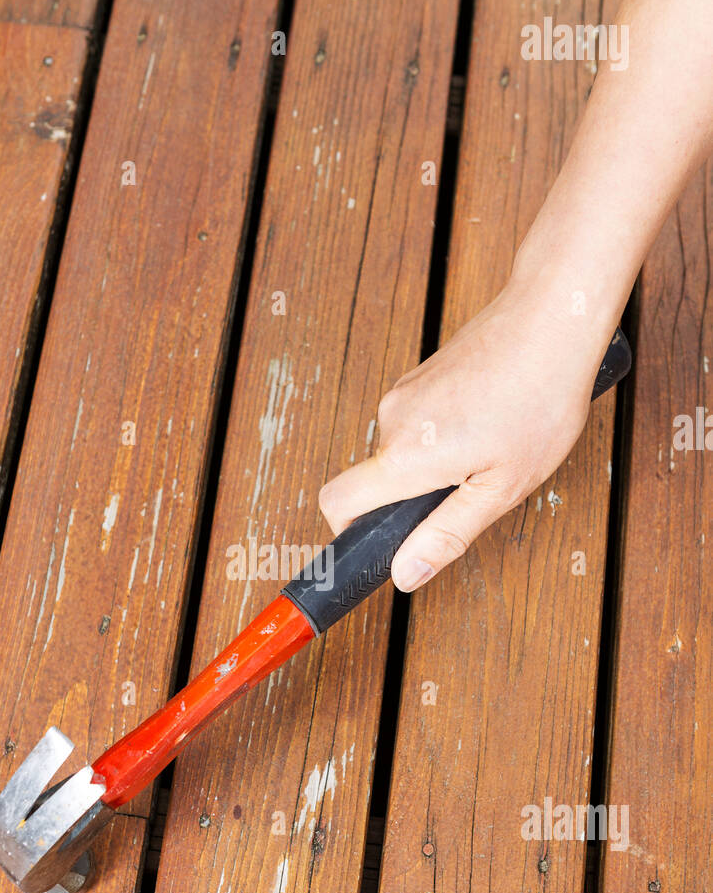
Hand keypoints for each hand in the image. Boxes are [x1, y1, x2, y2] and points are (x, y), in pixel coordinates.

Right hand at [318, 279, 614, 591]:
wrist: (553, 318)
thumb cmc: (540, 400)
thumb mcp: (502, 487)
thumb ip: (447, 534)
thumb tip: (405, 574)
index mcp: (405, 456)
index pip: (338, 502)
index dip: (350, 531)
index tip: (386, 541)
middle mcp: (391, 420)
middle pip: (379, 480)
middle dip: (420, 495)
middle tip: (482, 481)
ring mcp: (404, 392)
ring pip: (404, 450)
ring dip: (440, 461)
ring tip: (497, 442)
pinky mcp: (420, 375)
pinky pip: (420, 422)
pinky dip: (447, 432)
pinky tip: (494, 416)